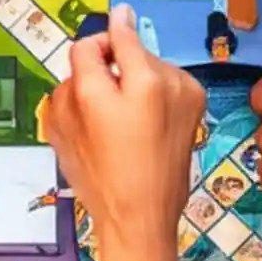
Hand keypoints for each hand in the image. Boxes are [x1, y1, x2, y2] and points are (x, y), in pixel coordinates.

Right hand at [45, 5, 205, 260]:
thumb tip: (91, 47)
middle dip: (111, 65)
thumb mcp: (65, 129)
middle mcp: (161, 77)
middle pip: (124, 45)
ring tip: (127, 118)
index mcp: (127, 85)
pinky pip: (165, 76)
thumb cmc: (99, 177)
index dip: (85, 55)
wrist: (143, 216)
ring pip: (146, 60)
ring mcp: (183, 86)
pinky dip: (154, 88)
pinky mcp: (196, 97)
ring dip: (133, 76)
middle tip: (104, 105)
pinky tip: (147, 120)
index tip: (87, 66)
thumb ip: (71, 81)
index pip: (94, 44)